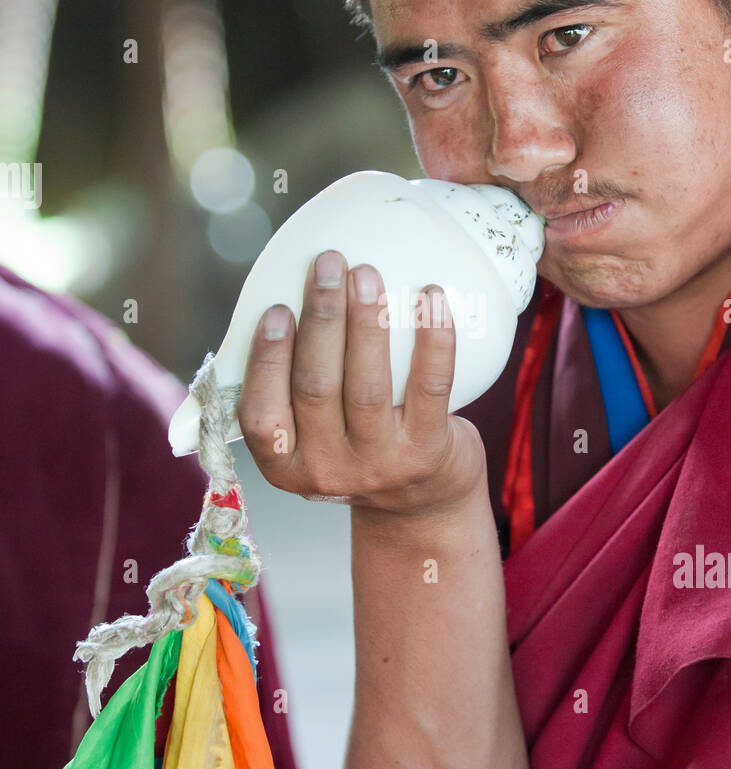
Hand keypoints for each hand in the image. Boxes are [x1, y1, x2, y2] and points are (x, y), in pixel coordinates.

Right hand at [237, 249, 487, 514]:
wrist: (423, 504)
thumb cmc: (359, 448)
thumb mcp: (311, 438)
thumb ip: (293, 390)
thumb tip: (293, 296)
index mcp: (285, 465)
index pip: (261, 413)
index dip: (267, 359)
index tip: (277, 308)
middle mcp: (328, 470)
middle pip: (316, 386)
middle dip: (321, 317)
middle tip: (328, 264)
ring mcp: (380, 464)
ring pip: (367, 384)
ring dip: (366, 321)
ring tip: (366, 274)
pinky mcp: (428, 451)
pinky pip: (429, 387)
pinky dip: (432, 339)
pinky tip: (431, 298)